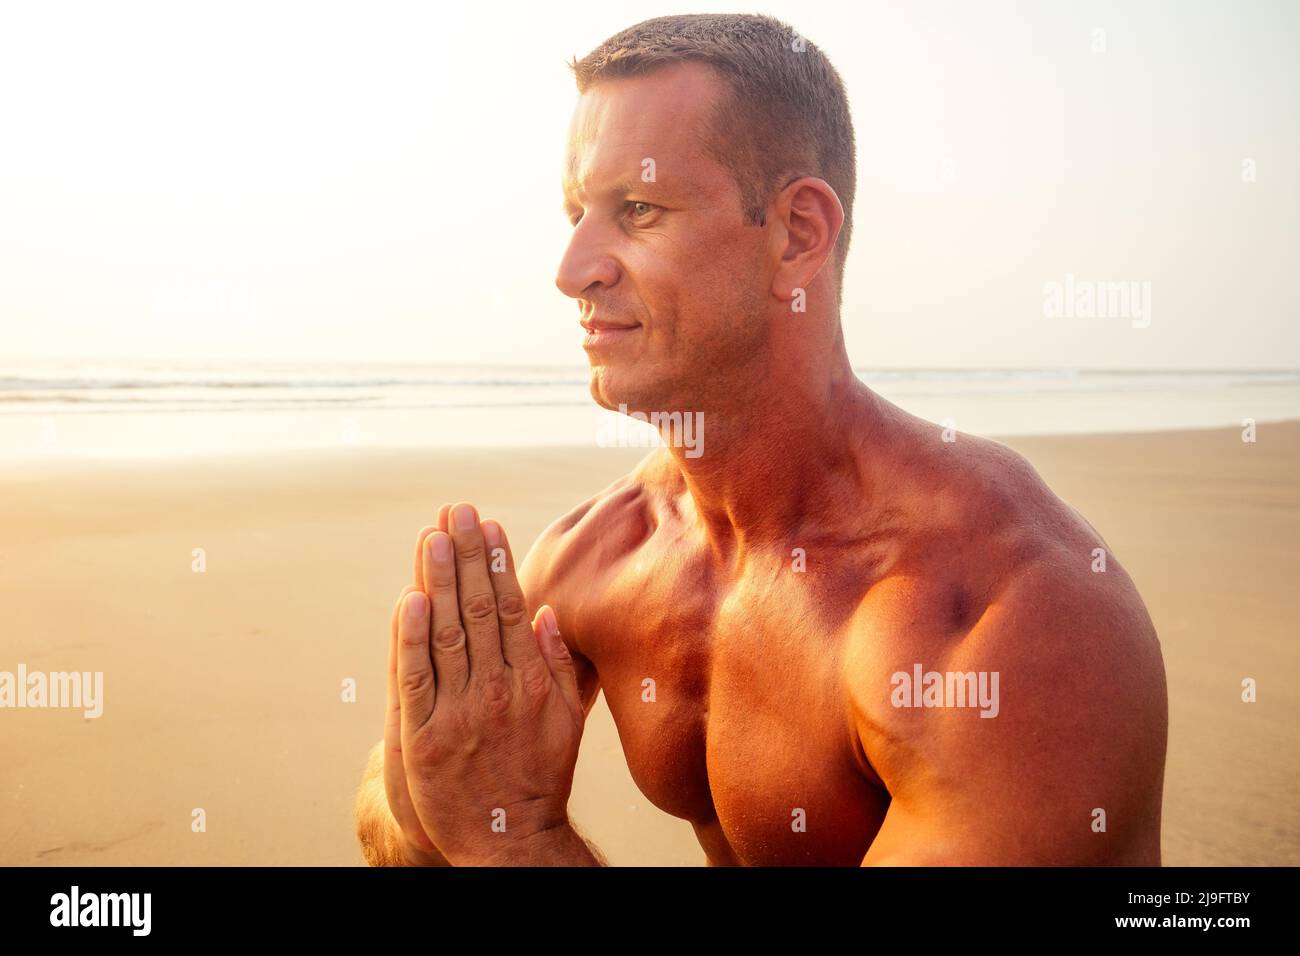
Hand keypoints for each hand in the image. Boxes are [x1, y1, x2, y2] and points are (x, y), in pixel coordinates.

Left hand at [395, 503, 583, 864]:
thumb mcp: (567, 717)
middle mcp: (497, 689)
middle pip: (476, 609)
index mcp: (533, 680)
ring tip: (431, 537)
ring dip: (436, 581)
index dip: (495, 563)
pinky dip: (409, 638)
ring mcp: (460, 712)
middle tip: (454, 512)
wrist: (510, 837)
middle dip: (464, 555)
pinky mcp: (424, 737)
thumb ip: (560, 663)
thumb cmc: (540, 774)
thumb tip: (545, 611)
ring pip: (445, 634)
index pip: (509, 607)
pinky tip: (408, 599)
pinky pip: (414, 679)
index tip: (486, 525)